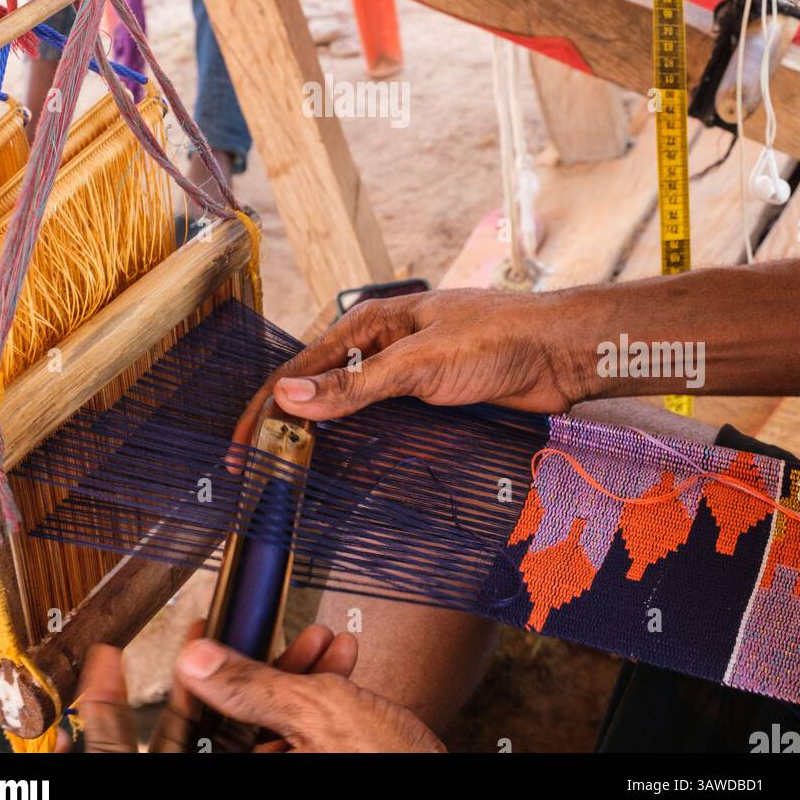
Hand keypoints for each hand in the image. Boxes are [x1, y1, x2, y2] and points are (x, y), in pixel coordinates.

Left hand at [74, 623, 441, 753]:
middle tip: (229, 628)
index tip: (102, 660)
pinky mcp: (300, 779)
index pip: (135, 747)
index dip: (107, 703)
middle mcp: (242, 788)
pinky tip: (334, 667)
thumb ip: (253, 685)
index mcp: (229, 785)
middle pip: (209, 726)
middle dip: (238, 665)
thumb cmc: (398, 774)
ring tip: (321, 643)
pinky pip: (285, 743)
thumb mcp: (322, 716)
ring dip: (287, 676)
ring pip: (256, 729)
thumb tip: (198, 658)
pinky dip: (308, 703)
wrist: (447, 787)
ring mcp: (272, 784)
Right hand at [235, 288, 575, 439]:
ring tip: (289, 476)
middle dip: (284, 425)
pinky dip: (358, 443)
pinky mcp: (430, 398)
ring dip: (320, 437)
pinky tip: (347, 468)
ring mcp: (405, 372)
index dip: (264, 409)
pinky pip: (381, 422)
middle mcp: (381, 344)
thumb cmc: (495, 340)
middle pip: (318, 387)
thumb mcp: (417, 364)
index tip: (240, 450)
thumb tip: (288, 397)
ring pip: (348, 408)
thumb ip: (354, 384)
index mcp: (369, 323)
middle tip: (256, 471)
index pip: (299, 369)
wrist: (559, 351)